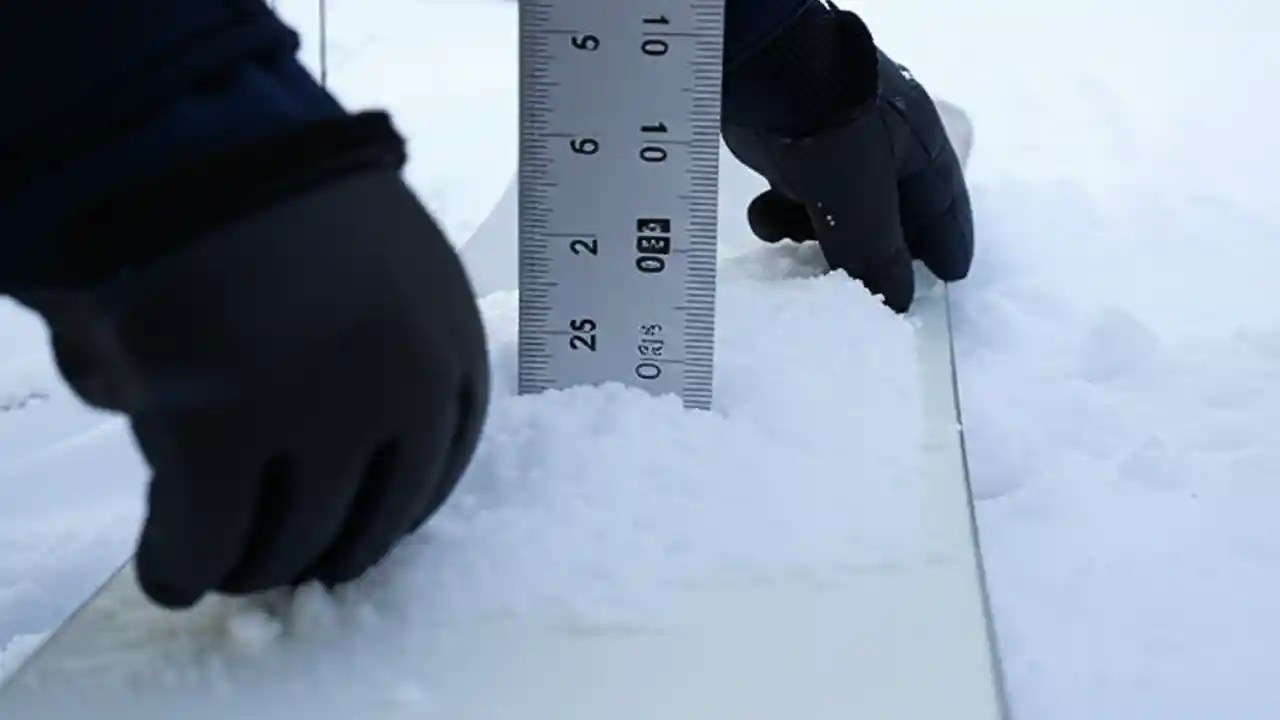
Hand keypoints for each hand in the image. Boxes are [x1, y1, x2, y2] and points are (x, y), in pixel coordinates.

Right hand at [19, 113, 488, 608]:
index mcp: (453, 347)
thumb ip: (393, 353)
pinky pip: (207, 538)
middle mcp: (404, 394)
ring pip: (292, 540)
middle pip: (375, 517)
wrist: (201, 142)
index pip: (441, 466)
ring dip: (257, 566)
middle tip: (295, 563)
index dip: (398, 510)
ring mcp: (318, 419)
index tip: (365, 530)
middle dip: (331, 550)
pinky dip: (185, 566)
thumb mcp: (389, 268)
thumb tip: (365, 434)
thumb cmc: (292, 196)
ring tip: (229, 570)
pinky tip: (168, 574)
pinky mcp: (223, 437)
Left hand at [722, 13, 973, 311]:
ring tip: (804, 256)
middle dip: (872, 253)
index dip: (946, 241)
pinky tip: (765, 220)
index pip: (943, 202)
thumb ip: (880, 257)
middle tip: (869, 290)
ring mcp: (834, 146)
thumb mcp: (864, 205)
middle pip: (887, 214)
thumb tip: (899, 301)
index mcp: (918, 147)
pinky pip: (793, 195)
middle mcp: (881, 145)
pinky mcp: (790, 148)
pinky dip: (780, 214)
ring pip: (836, 210)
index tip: (950, 278)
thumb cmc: (833, 136)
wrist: (765, 72)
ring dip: (816, 237)